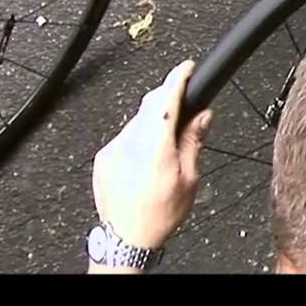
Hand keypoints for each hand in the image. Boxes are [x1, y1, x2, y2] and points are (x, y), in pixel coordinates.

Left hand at [91, 61, 212, 258]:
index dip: (177, 79)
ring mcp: (113, 149)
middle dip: (167, 99)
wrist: (126, 238)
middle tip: (184, 107)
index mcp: (155, 149)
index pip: (165, 101)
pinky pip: (124, 136)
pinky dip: (138, 137)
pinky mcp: (103, 157)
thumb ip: (193, 141)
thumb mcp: (190, 179)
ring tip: (164, 146)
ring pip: (137, 120)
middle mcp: (130, 144)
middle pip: (149, 105)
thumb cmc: (158, 214)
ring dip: (152, 122)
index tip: (187, 67)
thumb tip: (202, 115)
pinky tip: (146, 159)